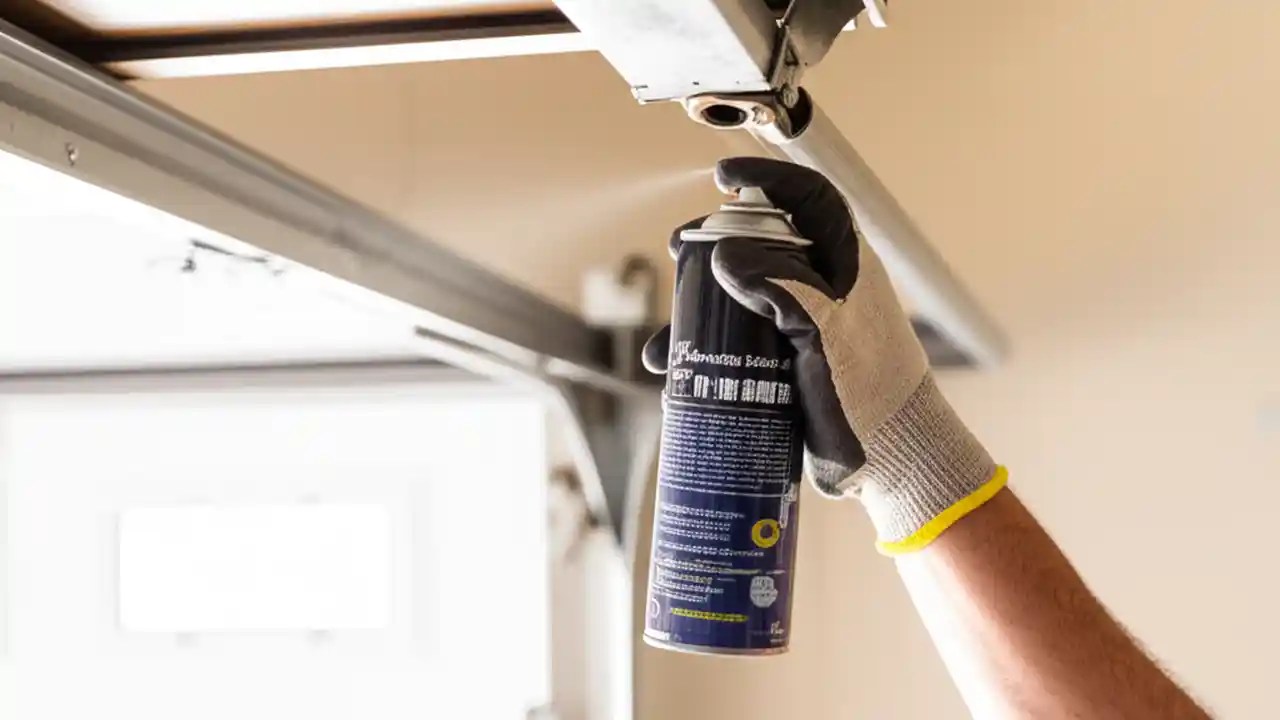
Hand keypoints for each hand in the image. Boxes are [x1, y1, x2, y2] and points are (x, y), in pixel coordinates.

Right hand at [645, 158, 1002, 552]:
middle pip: (759, 246)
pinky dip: (704, 354)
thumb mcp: (827, 332)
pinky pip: (738, 343)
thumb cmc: (872, 392)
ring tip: (665, 345)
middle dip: (712, 247)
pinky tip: (674, 376)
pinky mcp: (787, 364)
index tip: (722, 175)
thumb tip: (724, 256)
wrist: (891, 460)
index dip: (765, 178)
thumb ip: (781, 287)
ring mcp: (804, 326)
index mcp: (846, 264)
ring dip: (697, 313)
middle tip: (679, 251)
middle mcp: (824, 288)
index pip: (807, 199)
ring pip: (741, 298)